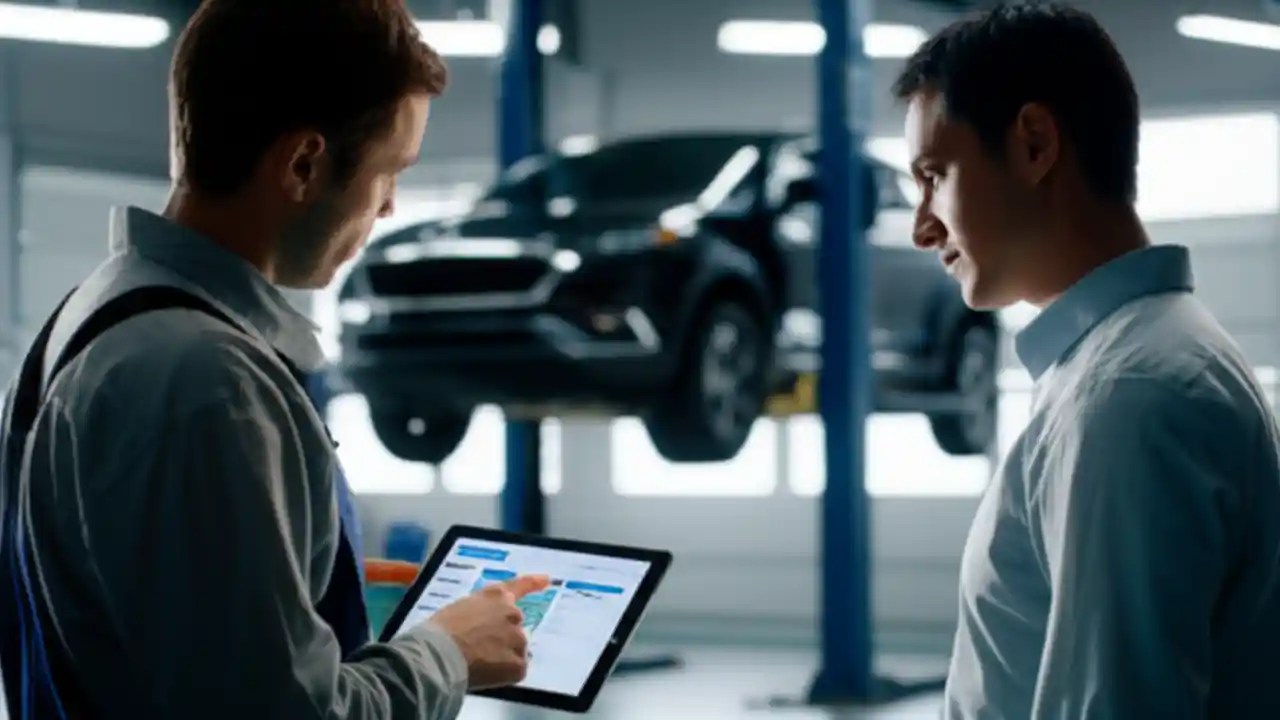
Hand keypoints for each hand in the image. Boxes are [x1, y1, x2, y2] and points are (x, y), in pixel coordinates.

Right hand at [429, 575, 550, 689]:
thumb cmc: (439, 632)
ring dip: (502, 658)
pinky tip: (485, 675)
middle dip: (503, 639)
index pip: (519, 586)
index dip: (534, 583)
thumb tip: (483, 630)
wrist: (439, 654)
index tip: (547, 579)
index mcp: (495, 597)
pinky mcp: (519, 664)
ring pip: (516, 652)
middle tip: (480, 650)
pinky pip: (515, 671)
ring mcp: (518, 639)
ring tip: (477, 664)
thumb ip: (479, 614)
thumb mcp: (459, 610)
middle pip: (515, 628)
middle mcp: (512, 614)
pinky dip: (503, 676)